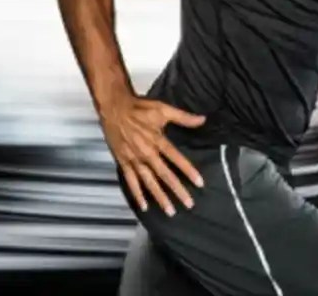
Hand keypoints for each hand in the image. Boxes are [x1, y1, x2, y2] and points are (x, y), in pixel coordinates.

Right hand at [99, 95, 206, 216]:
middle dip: (177, 190)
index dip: (189, 171)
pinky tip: (144, 206)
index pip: (177, 159)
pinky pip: (131, 182)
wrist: (114, 108)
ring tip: (170, 210)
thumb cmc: (139, 108)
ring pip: (149, 182)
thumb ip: (184, 117)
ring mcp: (134, 160)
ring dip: (160, 197)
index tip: (199, 183)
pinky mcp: (123, 162)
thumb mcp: (163, 109)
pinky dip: (137, 194)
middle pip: (165, 175)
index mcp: (158, 141)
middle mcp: (147, 153)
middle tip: (188, 204)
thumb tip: (203, 119)